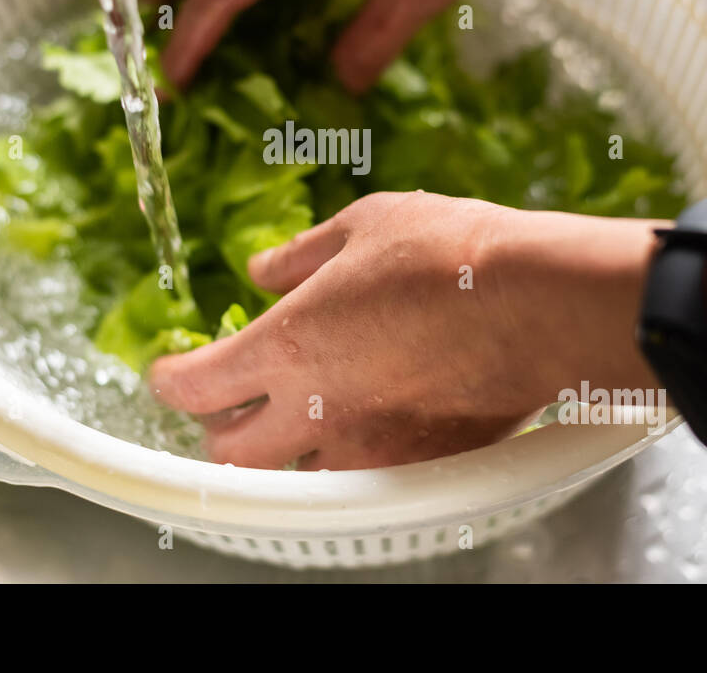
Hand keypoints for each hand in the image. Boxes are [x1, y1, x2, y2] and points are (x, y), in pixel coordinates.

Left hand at [147, 191, 658, 469]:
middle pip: (227, 456)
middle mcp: (314, 410)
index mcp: (286, 345)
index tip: (171, 369)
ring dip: (282, 451)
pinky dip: (348, 457)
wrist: (536, 304)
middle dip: (219, 430)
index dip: (170, 380)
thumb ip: (299, 256)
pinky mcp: (413, 470)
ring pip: (290, 479)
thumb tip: (261, 271)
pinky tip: (369, 419)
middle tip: (235, 398)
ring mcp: (364, 450)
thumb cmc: (450, 255)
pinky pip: (358, 480)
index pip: (194, 387)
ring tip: (306, 411)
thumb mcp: (362, 226)